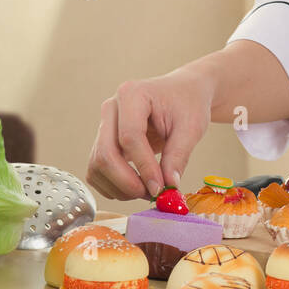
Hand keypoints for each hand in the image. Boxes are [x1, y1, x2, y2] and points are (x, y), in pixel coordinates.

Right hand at [87, 62, 217, 201]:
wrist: (183, 93)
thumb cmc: (188, 103)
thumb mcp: (192, 127)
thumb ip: (178, 156)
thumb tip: (168, 186)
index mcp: (132, 94)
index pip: (130, 137)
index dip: (144, 167)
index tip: (160, 188)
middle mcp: (111, 108)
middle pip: (105, 154)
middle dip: (127, 182)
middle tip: (152, 194)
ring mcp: (104, 125)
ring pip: (97, 166)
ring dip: (120, 187)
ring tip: (149, 190)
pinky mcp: (103, 142)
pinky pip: (97, 171)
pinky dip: (114, 186)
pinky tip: (137, 186)